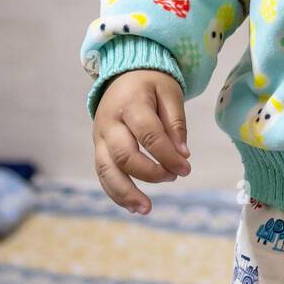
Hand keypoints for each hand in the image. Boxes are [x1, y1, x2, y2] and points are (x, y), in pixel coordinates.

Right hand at [92, 69, 191, 215]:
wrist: (123, 75)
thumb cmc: (151, 84)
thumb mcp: (170, 92)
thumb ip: (176, 122)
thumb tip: (183, 154)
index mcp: (130, 103)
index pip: (148, 134)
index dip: (167, 154)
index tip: (186, 168)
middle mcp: (109, 122)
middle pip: (124, 154)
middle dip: (149, 172)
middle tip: (174, 178)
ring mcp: (99, 136)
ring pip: (106, 169)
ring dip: (125, 192)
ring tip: (146, 209)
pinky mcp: (98, 148)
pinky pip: (102, 173)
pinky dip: (115, 192)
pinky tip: (133, 206)